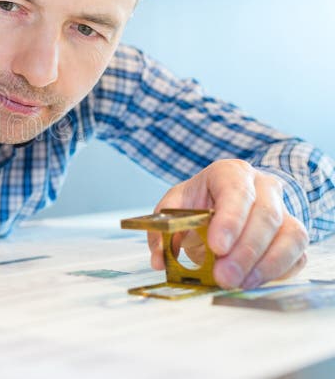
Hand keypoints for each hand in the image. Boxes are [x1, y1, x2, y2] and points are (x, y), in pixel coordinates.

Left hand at [148, 159, 308, 288]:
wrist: (224, 202)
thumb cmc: (199, 203)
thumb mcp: (174, 208)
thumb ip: (162, 231)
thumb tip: (159, 260)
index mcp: (230, 173)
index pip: (236, 191)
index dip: (230, 220)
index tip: (217, 247)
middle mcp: (264, 187)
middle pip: (265, 216)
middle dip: (244, 251)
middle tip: (224, 276)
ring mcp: (284, 210)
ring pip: (290, 235)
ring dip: (265, 265)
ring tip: (238, 283)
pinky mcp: (294, 235)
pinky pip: (297, 255)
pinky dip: (278, 272)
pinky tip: (254, 282)